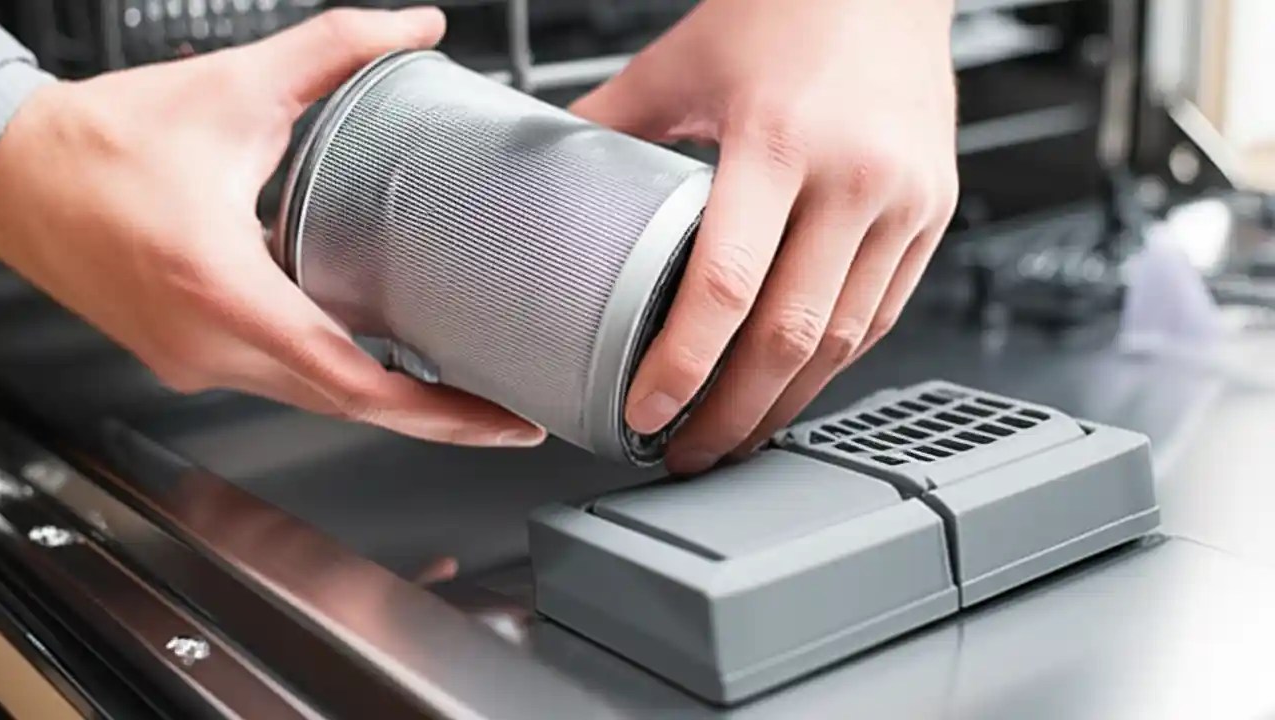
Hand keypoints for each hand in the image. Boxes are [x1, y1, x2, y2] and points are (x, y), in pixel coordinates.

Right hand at [0, 9, 543, 447]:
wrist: (7, 172)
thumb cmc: (99, 144)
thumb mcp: (233, 89)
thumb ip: (333, 50)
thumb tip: (412, 27)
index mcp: (223, 287)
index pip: (349, 382)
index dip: (435, 412)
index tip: (495, 421)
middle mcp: (209, 345)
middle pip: (345, 405)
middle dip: (434, 418)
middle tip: (508, 415)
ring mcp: (194, 361)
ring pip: (312, 399)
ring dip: (387, 402)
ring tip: (462, 393)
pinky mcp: (187, 358)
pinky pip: (280, 382)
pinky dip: (337, 378)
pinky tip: (382, 365)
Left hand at [572, 0, 959, 472]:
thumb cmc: (788, 7)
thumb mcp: (681, 62)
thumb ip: (609, 125)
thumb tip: (550, 177)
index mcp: (778, 140)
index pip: (726, 285)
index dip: (682, 365)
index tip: (646, 411)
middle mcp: (854, 176)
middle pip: (789, 336)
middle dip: (733, 412)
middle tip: (687, 451)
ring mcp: (905, 200)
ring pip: (843, 340)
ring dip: (784, 402)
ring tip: (735, 434)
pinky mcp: (934, 212)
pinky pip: (882, 313)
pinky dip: (832, 362)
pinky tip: (793, 385)